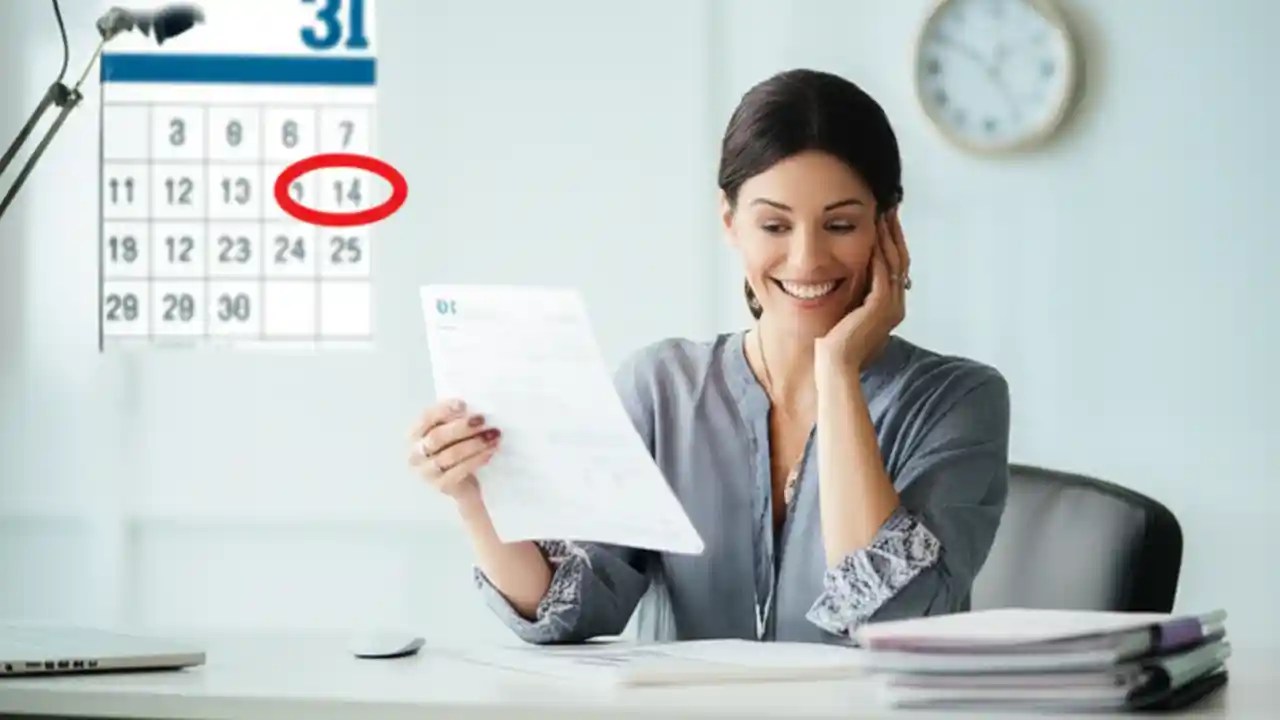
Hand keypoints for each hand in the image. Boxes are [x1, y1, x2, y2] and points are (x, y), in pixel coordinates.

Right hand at [408, 398, 501, 503]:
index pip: (426, 418)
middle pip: (437, 437)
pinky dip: (476, 459)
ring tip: (493, 436)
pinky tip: (490, 452)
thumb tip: (473, 406)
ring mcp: (427, 472)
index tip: (464, 404)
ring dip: (474, 443)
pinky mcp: (441, 486)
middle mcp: (416, 453)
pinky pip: (459, 471)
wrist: (465, 485)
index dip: (444, 410)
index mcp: (415, 434)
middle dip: (462, 427)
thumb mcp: (454, 432)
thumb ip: (456, 418)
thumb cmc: (458, 450)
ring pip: (450, 454)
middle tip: (483, 420)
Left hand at [816, 208, 909, 369]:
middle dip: (894, 233)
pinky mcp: (880, 308)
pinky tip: (873, 238)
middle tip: (889, 208)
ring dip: (889, 238)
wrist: (833, 366)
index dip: (891, 241)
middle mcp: (896, 306)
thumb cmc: (834, 345)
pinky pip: (883, 274)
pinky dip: (879, 255)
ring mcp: (891, 307)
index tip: (884, 220)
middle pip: (900, 260)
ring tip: (883, 215)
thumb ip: (853, 297)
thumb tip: (845, 277)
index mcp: (890, 307)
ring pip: (894, 263)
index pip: (895, 266)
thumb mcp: (847, 314)